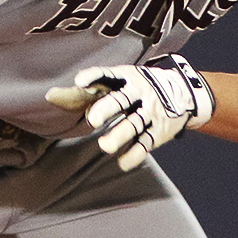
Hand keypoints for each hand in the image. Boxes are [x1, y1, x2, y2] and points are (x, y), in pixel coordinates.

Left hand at [45, 54, 215, 170]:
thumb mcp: (124, 79)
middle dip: (107, 109)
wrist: (185, 93)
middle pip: (121, 100)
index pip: (108, 75)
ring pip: (133, 125)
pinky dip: (134, 155)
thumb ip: (93, 88)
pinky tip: (122, 163)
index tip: (79, 82)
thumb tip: (51, 96)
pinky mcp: (160, 130)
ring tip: (104, 146)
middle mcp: (140, 93)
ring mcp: (152, 112)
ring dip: (119, 136)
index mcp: (128, 77)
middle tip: (91, 120)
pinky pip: (146, 143)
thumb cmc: (140, 86)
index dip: (93, 76)